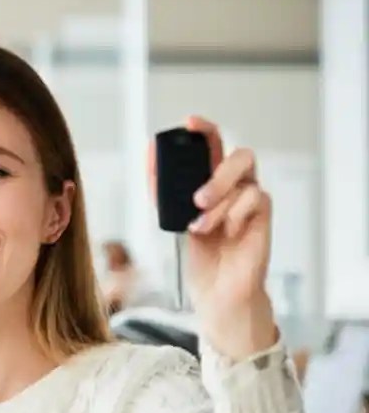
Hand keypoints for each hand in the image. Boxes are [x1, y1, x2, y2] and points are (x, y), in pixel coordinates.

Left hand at [147, 116, 278, 357]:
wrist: (214, 290)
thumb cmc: (196, 255)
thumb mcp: (169, 218)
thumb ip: (162, 188)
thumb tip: (149, 154)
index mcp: (210, 182)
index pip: (212, 146)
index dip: (203, 129)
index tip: (188, 122)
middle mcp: (234, 187)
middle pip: (238, 155)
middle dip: (217, 172)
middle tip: (197, 198)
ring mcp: (250, 200)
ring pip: (246, 178)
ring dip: (219, 199)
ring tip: (200, 224)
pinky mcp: (263, 216)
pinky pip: (255, 198)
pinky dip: (233, 214)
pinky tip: (223, 233)